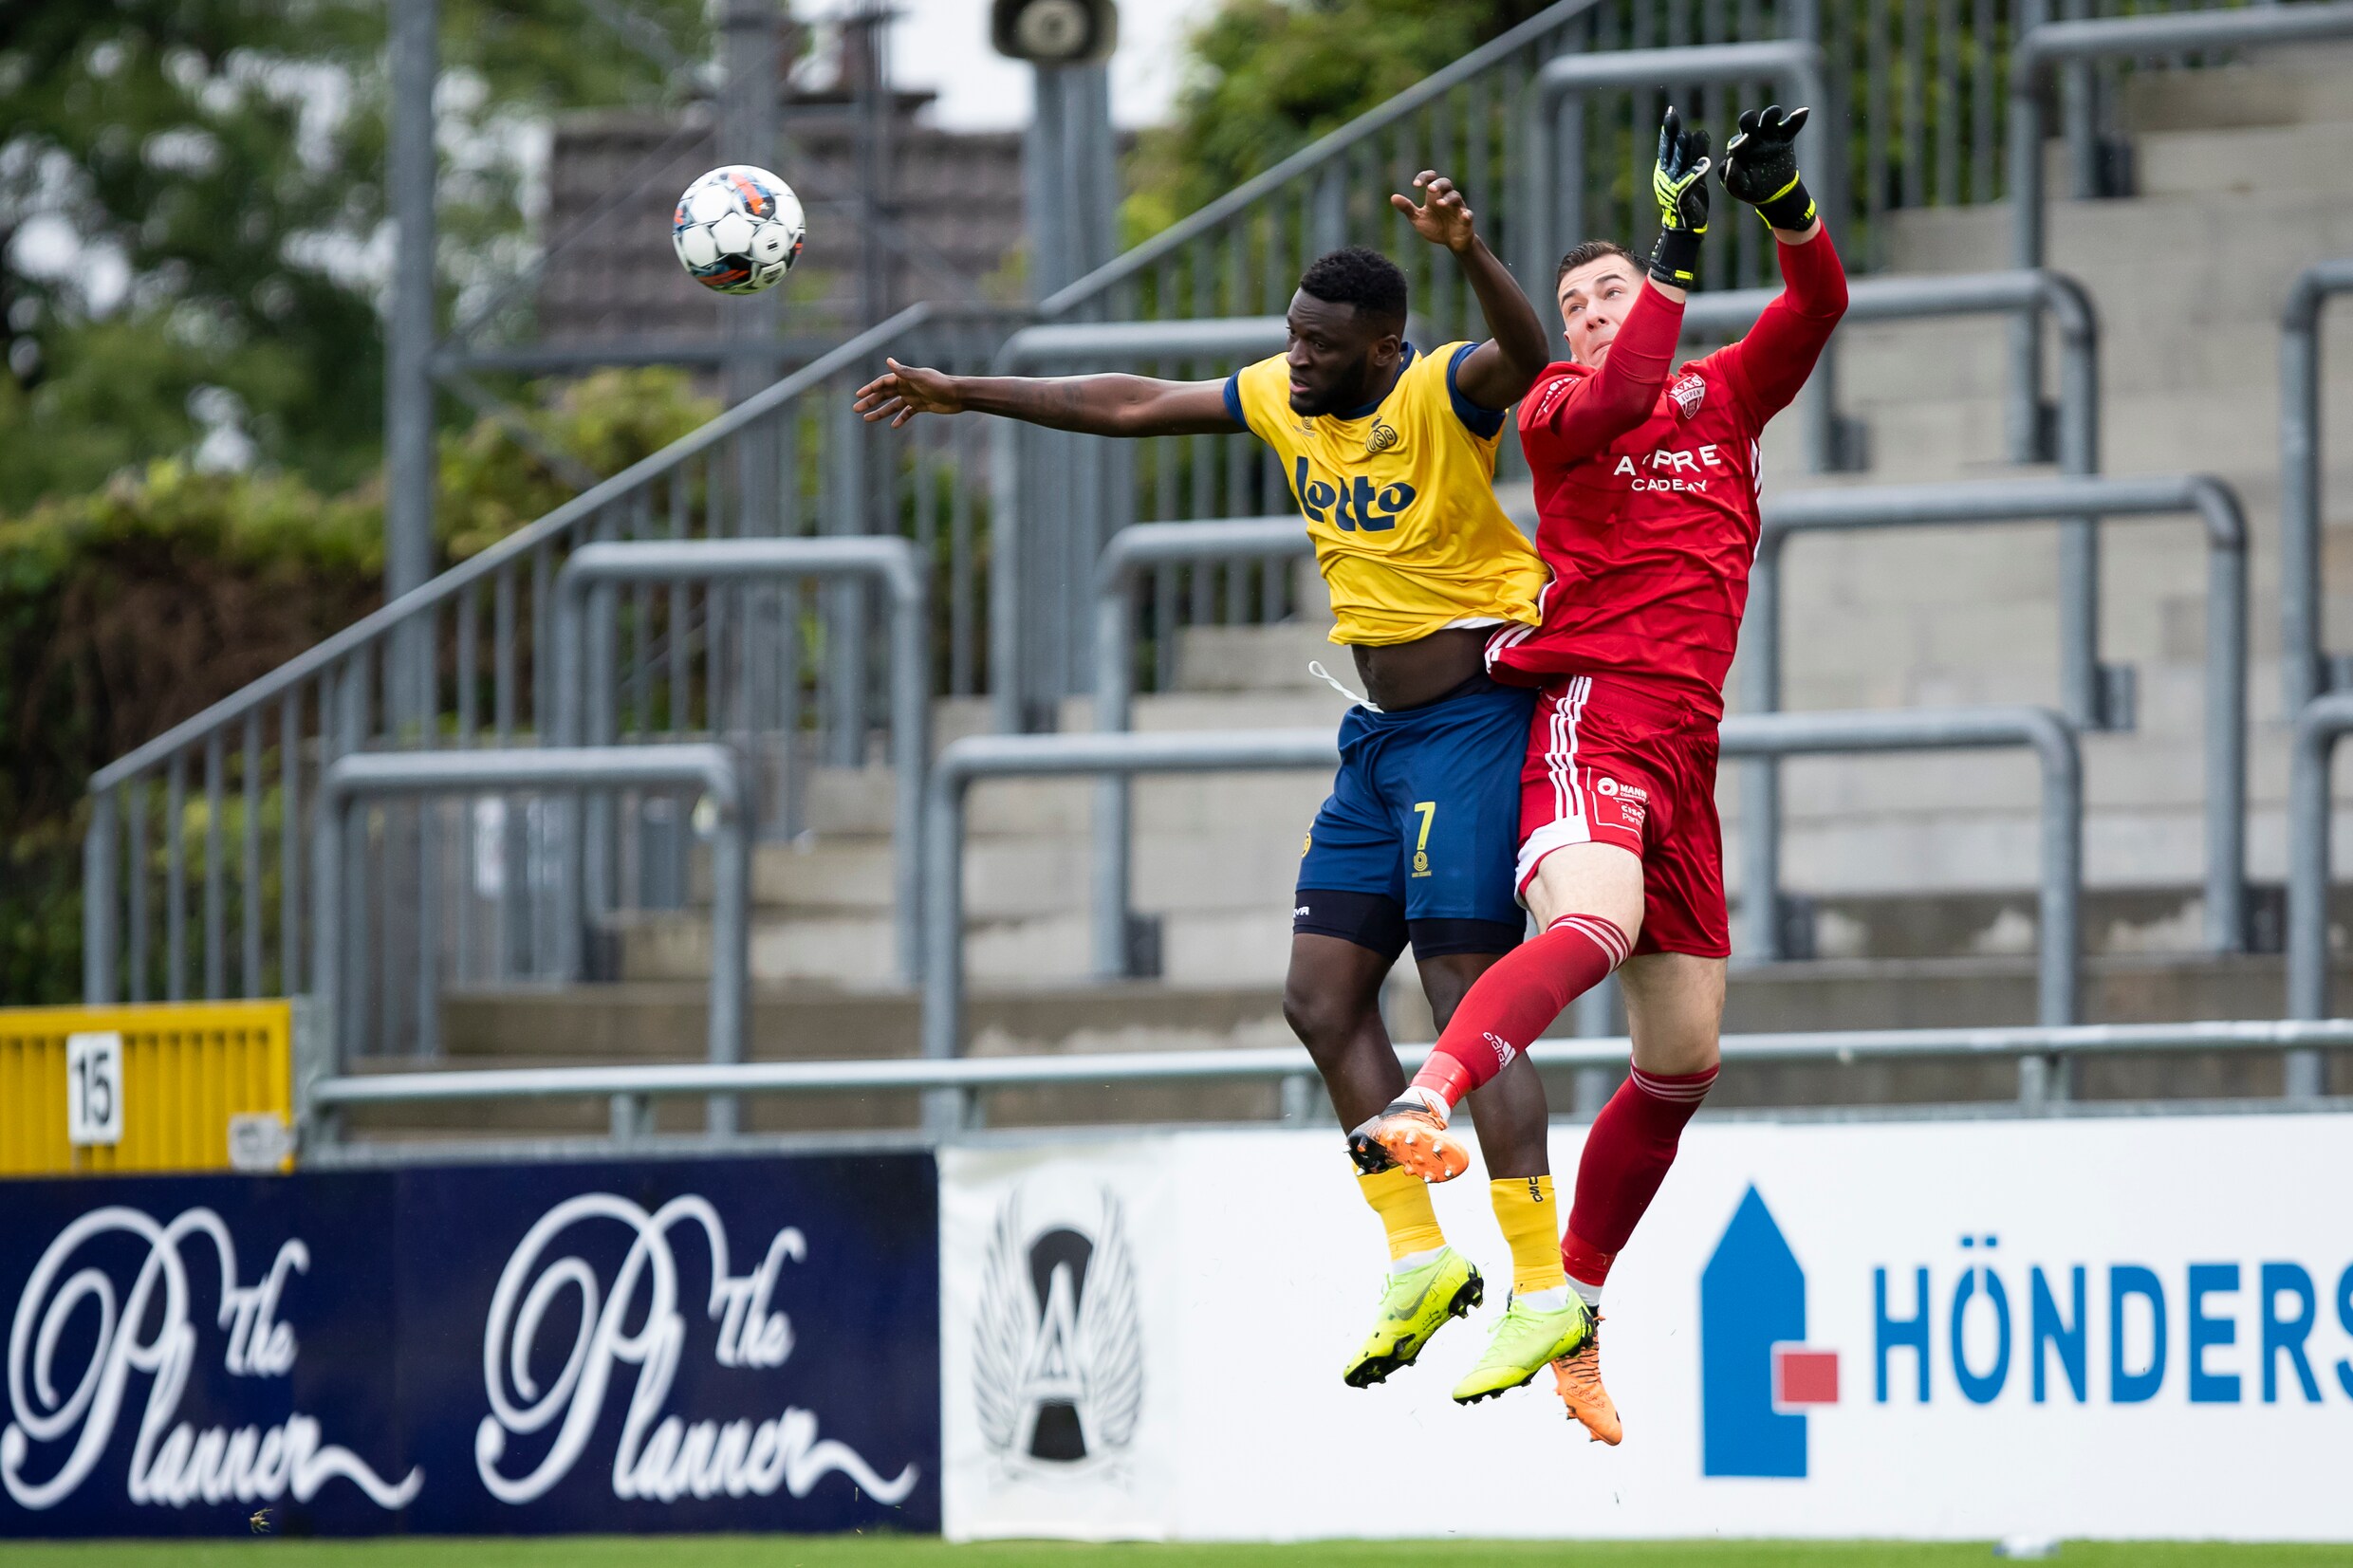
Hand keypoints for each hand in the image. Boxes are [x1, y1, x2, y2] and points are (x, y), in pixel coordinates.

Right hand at [853, 358, 962, 427]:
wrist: (958, 395)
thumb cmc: (940, 384)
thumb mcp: (920, 378)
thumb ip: (903, 371)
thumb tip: (888, 360)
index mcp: (904, 378)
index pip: (882, 383)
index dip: (870, 389)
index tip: (858, 396)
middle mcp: (907, 386)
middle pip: (884, 394)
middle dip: (870, 401)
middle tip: (856, 409)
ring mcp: (913, 396)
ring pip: (892, 405)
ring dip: (880, 412)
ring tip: (867, 419)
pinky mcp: (921, 406)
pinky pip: (907, 413)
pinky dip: (900, 418)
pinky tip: (893, 426)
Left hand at [1391, 170, 1477, 253]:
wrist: (1452, 242)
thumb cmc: (1435, 227)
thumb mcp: (1418, 219)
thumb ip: (1407, 208)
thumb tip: (1393, 197)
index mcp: (1434, 197)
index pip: (1431, 179)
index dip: (1424, 177)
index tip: (1416, 185)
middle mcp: (1447, 198)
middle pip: (1446, 183)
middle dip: (1438, 184)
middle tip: (1430, 189)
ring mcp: (1458, 208)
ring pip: (1456, 197)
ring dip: (1448, 199)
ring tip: (1440, 204)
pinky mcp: (1466, 220)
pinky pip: (1468, 214)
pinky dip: (1466, 214)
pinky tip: (1463, 215)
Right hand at [1647, 106, 1709, 288]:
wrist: (1684, 226)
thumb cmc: (1688, 197)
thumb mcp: (1689, 173)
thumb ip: (1692, 155)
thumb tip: (1696, 133)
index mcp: (1665, 169)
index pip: (1666, 145)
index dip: (1668, 129)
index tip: (1671, 112)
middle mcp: (1665, 176)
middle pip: (1671, 151)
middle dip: (1674, 135)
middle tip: (1675, 117)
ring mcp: (1672, 188)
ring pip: (1680, 164)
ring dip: (1686, 150)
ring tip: (1692, 134)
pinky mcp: (1683, 198)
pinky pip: (1690, 184)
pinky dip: (1697, 173)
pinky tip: (1704, 164)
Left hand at [1720, 104, 1817, 231]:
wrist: (1774, 192)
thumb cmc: (1751, 188)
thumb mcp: (1740, 189)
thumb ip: (1732, 178)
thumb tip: (1730, 161)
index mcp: (1739, 150)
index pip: (1736, 142)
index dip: (1739, 142)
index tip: (1744, 141)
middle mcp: (1752, 139)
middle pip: (1748, 122)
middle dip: (1748, 118)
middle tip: (1751, 118)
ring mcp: (1769, 136)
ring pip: (1769, 119)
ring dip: (1771, 114)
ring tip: (1776, 113)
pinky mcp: (1786, 137)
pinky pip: (1792, 125)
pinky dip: (1797, 118)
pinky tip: (1804, 112)